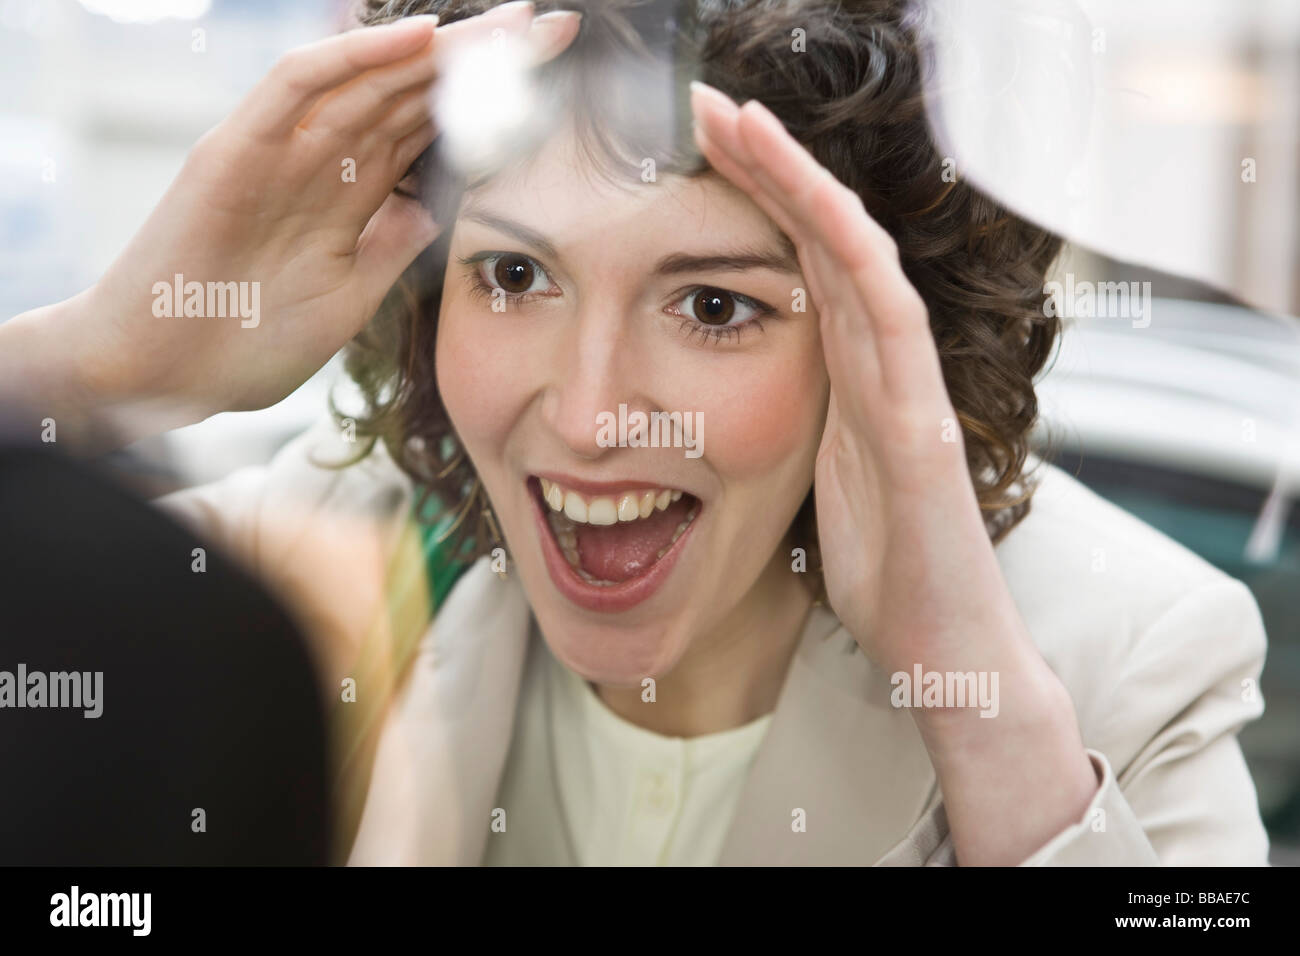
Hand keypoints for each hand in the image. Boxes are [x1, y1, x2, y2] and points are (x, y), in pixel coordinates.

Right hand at [1, 2, 579, 446]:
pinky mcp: (238, 150)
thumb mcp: (351, 297)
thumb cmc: (248, 339)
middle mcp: (322, 159)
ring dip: (444, 50)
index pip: (433, 129)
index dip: (493, 104)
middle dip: (486, 64)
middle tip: (555, 30)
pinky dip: (356, 57)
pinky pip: (299, 87)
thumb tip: (437, 207)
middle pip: (415, 94)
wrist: (165, 374)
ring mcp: (281, 149)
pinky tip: (420, 39)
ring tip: (512, 25)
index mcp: (350, 192)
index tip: (555, 85)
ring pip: (371, 79)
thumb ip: (391, 245)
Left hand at [691, 82, 1098, 864]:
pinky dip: (865, 268)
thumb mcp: (815, 478)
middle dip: (768, 165)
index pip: (799, 262)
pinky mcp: (923, 434)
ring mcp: (909, 392)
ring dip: (806, 188)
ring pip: (862, 262)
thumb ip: (794, 422)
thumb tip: (735, 399)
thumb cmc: (884, 568)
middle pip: (825, 240)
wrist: (943, 645)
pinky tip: (830, 214)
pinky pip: (897, 333)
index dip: (754, 197)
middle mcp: (881, 366)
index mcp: (846, 374)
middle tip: (707, 101)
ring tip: (750, 124)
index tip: (695, 145)